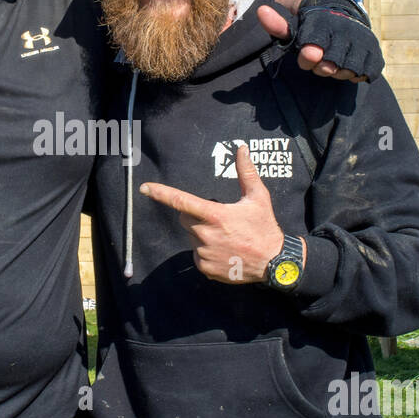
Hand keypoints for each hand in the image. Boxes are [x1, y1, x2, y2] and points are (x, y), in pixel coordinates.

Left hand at [139, 145, 287, 283]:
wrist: (273, 262)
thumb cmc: (264, 227)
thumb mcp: (258, 197)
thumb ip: (246, 172)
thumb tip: (241, 149)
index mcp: (215, 215)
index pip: (182, 201)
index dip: (161, 193)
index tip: (145, 187)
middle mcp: (206, 235)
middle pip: (184, 218)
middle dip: (195, 216)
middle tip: (218, 219)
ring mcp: (204, 253)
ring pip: (191, 237)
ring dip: (202, 234)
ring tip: (226, 237)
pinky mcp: (205, 268)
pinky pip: (196, 255)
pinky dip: (205, 252)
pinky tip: (224, 251)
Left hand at [257, 5, 361, 81]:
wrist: (341, 15)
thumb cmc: (313, 27)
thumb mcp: (294, 25)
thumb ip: (278, 24)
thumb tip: (260, 10)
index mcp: (326, 22)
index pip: (315, 47)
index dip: (309, 55)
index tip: (307, 54)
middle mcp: (347, 31)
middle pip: (330, 64)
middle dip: (321, 67)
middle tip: (318, 61)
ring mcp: (363, 43)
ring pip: (347, 70)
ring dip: (337, 72)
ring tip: (332, 62)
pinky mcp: (374, 53)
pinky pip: (364, 73)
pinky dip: (354, 74)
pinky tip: (347, 66)